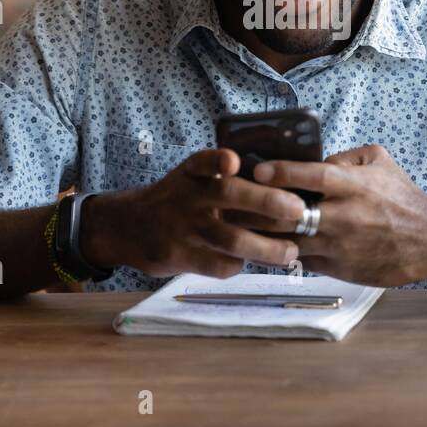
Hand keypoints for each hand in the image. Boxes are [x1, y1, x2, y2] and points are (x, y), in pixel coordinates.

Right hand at [80, 148, 307, 278]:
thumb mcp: (189, 177)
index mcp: (192, 174)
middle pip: (228, 196)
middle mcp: (188, 197)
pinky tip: (248, 262)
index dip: (219, 160)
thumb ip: (221, 176)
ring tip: (290, 252)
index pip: (205, 161)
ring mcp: (182, 229)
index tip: (234, 162)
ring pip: (230, 238)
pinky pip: (217, 265)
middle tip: (299, 211)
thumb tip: (279, 181)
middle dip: (267, 202)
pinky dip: (238, 265)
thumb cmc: (174, 199)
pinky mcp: (179, 257)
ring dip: (265, 247)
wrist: (127, 227)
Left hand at [248, 144, 426, 286]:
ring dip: (261, 235)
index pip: (312, 175)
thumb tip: (314, 159)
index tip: (258, 170)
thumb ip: (345, 156)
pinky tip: (263, 245)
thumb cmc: (401, 196)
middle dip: (257, 208)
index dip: (282, 172)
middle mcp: (343, 216)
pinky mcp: (338, 268)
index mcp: (353, 185)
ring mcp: (339, 245)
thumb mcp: (379, 160)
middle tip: (232, 201)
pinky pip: (300, 260)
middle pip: (290, 214)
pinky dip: (281, 253)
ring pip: (288, 242)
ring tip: (236, 225)